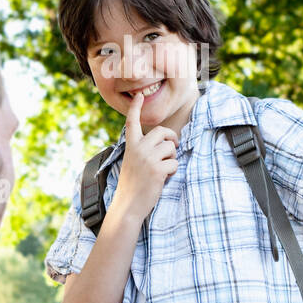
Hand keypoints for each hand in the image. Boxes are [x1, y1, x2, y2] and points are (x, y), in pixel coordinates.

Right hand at [114, 91, 178, 218]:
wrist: (127, 206)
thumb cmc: (132, 185)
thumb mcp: (132, 162)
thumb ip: (143, 150)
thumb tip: (166, 143)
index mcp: (131, 146)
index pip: (132, 123)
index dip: (136, 108)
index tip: (139, 96)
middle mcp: (138, 149)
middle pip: (162, 132)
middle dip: (172, 138)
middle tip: (173, 148)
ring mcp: (148, 158)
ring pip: (171, 148)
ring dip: (172, 159)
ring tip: (163, 169)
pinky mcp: (157, 169)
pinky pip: (174, 164)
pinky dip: (172, 172)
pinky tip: (163, 179)